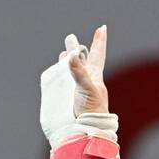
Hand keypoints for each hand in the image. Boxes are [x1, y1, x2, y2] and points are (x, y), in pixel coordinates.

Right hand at [40, 25, 112, 152]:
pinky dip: (59, 76)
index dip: (99, 41)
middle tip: (70, 37)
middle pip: (81, 60)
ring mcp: (76, 90)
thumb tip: (73, 55)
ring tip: (63, 54)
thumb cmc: (92, 110)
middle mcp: (86, 81)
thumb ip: (79, 72)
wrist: (86, 131)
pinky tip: (56, 75)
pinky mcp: (67, 98)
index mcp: (94, 77)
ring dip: (67, 62)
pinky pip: (63, 83)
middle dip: (76, 49)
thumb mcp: (87, 88)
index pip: (97, 54)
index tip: (102, 28)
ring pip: (71, 71)